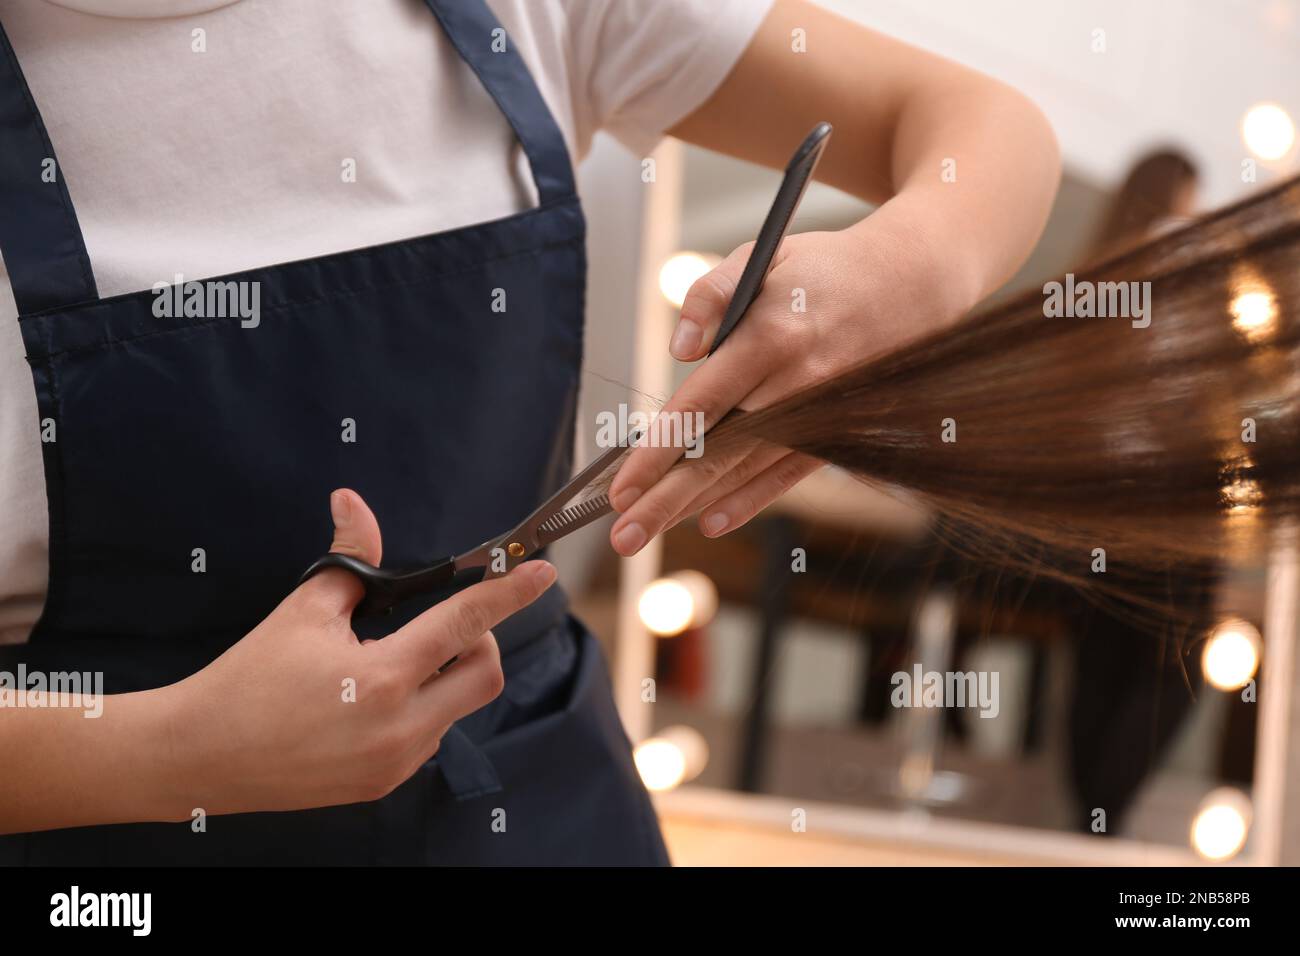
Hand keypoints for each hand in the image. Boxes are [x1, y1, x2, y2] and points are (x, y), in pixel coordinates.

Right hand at [161, 489, 554, 816]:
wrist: (200, 754)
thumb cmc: (247, 679)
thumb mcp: (303, 610)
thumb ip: (349, 559)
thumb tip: (354, 504)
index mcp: (383, 678)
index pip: (467, 623)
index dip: (509, 592)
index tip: (542, 573)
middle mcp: (400, 727)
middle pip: (486, 674)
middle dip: (479, 641)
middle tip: (441, 625)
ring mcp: (395, 762)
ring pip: (459, 708)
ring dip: (445, 676)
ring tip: (391, 663)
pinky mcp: (383, 784)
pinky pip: (429, 737)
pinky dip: (421, 709)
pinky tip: (374, 699)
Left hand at [608, 217, 974, 554]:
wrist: (915, 281)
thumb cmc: (825, 267)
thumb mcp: (763, 254)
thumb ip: (711, 294)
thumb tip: (681, 351)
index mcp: (771, 337)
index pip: (700, 405)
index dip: (657, 451)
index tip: (620, 486)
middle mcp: (797, 383)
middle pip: (718, 452)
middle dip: (665, 499)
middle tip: (622, 535)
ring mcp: (819, 413)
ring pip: (747, 470)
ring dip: (694, 506)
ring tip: (647, 534)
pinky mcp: (836, 429)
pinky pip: (787, 473)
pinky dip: (749, 500)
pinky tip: (710, 521)